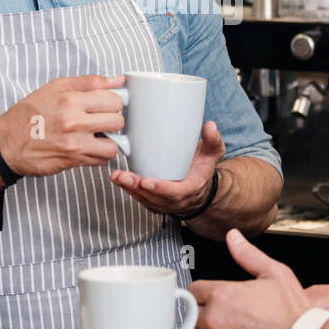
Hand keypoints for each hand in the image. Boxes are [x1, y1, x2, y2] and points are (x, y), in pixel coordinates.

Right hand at [0, 74, 125, 177]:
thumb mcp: (55, 88)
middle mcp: (74, 121)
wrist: (6, 144)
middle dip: (112, 120)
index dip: (112, 102)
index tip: (106, 105)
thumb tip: (117, 80)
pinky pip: (102, 159)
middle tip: (100, 121)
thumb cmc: (28, 115)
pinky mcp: (73, 160)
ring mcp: (75, 142)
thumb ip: (89, 82)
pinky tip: (89, 147)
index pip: (113, 98)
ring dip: (109, 140)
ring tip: (97, 135)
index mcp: (71, 99)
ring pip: (114, 143)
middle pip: (117, 120)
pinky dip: (99, 154)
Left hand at [110, 120, 225, 217]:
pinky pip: (139, 197)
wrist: (199, 190)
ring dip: (128, 187)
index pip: (175, 192)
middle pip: (154, 197)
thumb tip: (210, 126)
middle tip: (123, 176)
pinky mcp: (152, 201)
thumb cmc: (202, 170)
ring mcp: (162, 202)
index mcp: (190, 188)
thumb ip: (213, 141)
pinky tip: (117, 178)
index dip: (161, 188)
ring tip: (116, 176)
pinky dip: (127, 188)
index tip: (148, 181)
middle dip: (136, 187)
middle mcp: (174, 199)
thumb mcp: (212, 154)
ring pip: (143, 198)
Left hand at [183, 229, 308, 328]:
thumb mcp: (274, 273)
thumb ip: (248, 255)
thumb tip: (233, 237)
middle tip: (213, 315)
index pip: (193, 290)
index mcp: (223, 293)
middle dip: (199, 313)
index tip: (209, 298)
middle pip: (189, 312)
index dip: (202, 293)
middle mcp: (215, 317)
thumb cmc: (293, 311)